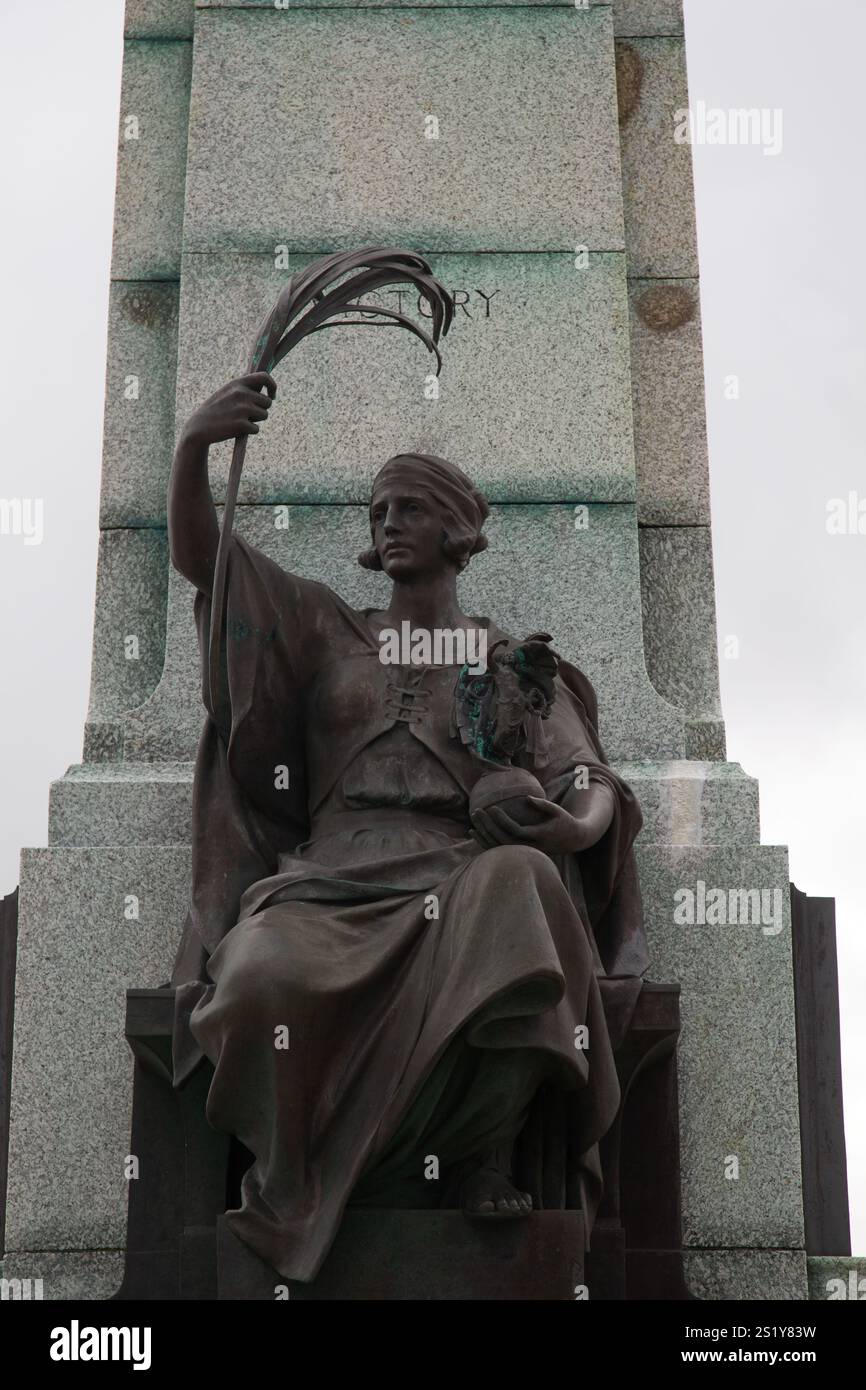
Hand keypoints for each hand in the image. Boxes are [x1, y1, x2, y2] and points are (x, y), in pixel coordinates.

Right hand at [180, 372, 277, 448]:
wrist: (199, 427)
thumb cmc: (216, 410)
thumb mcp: (227, 392)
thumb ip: (244, 388)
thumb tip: (265, 384)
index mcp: (238, 383)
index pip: (264, 377)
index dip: (272, 386)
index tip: (272, 395)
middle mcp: (241, 393)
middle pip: (267, 402)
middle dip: (261, 409)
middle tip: (247, 414)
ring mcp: (242, 409)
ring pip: (264, 415)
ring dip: (256, 420)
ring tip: (239, 420)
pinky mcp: (242, 424)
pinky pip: (256, 428)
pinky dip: (249, 431)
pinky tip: (236, 429)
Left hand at [472, 795, 586, 854]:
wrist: (573, 840)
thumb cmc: (564, 821)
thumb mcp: (557, 810)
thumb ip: (543, 804)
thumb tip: (526, 796)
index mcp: (539, 836)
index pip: (516, 830)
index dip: (502, 820)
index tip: (492, 808)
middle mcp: (530, 847)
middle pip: (503, 840)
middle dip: (488, 826)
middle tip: (476, 811)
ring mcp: (525, 852)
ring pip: (500, 848)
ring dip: (484, 836)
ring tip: (473, 822)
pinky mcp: (521, 853)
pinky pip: (500, 850)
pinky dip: (486, 843)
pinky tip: (475, 834)